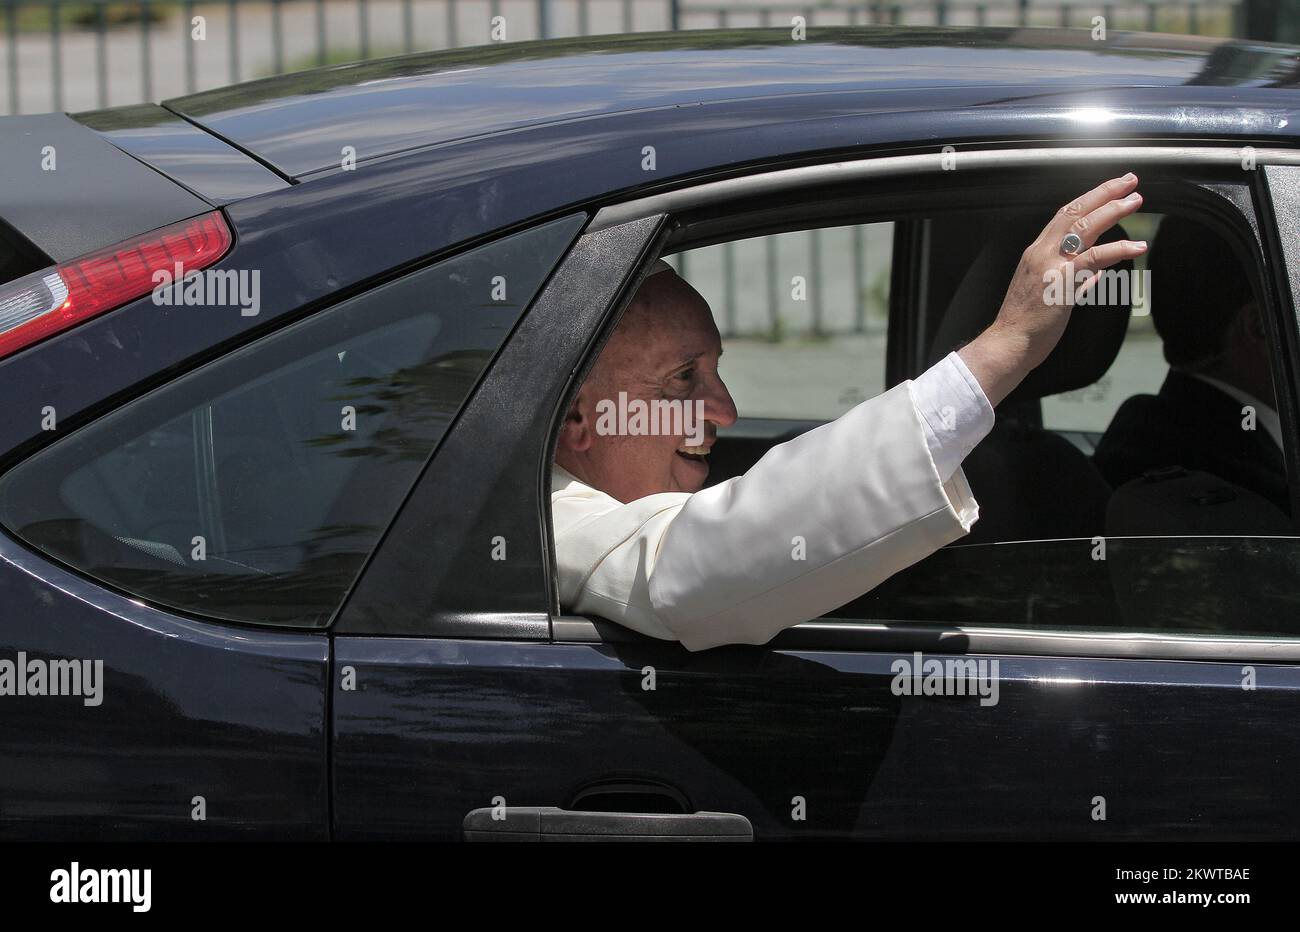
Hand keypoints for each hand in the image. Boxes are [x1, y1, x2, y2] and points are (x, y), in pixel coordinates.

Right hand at [959, 173, 1148, 406]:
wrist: (1008, 344)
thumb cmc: (1026, 325)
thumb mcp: (1051, 295)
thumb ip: (1077, 280)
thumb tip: (1098, 273)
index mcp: (1036, 253)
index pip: (1064, 216)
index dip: (1089, 199)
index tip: (1111, 188)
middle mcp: (1041, 253)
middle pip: (1074, 212)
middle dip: (1104, 193)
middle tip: (1130, 181)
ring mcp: (1050, 265)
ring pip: (1084, 227)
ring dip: (1112, 211)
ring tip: (1135, 200)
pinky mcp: (1061, 282)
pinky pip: (1094, 258)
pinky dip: (1118, 249)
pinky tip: (1137, 245)